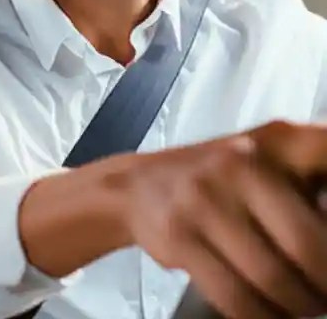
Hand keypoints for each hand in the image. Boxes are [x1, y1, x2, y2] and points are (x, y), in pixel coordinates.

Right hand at [121, 121, 326, 318]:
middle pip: (309, 246)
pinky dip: (259, 315)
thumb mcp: (272, 160)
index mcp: (281, 142)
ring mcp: (205, 199)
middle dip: (325, 284)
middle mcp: (241, 164)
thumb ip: (315, 180)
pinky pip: (234, 295)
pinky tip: (267, 313)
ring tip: (301, 306)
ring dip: (297, 306)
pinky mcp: (178, 236)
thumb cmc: (219, 179)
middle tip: (325, 295)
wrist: (135, 185)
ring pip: (272, 278)